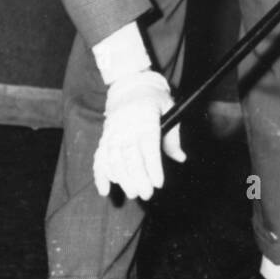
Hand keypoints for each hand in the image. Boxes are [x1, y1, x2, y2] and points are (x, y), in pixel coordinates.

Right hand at [92, 70, 185, 200]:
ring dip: (122, 179)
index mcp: (145, 118)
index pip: (148, 146)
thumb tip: (181, 158)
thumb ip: (173, 136)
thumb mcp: (169, 109)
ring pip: (114, 159)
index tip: (158, 183)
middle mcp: (127, 126)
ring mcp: (113, 132)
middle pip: (130, 156)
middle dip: (138, 178)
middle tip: (147, 194)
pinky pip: (99, 157)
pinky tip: (105, 190)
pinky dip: (100, 175)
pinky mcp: (104, 137)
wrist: (130, 84)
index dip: (152, 166)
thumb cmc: (153, 100)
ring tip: (133, 192)